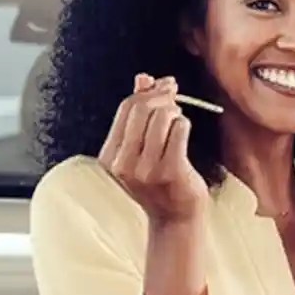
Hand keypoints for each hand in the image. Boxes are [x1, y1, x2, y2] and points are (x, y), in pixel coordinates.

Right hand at [98, 74, 208, 225]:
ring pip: (163, 116)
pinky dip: (184, 125)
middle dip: (163, 97)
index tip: (165, 86)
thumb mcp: (141, 148)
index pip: (126, 108)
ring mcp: (146, 170)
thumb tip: (142, 77)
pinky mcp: (170, 171)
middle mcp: (123, 164)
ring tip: (177, 124)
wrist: (176, 217)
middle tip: (175, 98)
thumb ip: (139, 113)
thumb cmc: (160, 179)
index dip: (148, 91)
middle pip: (143, 108)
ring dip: (175, 113)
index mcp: (110, 157)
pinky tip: (183, 132)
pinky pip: (180, 129)